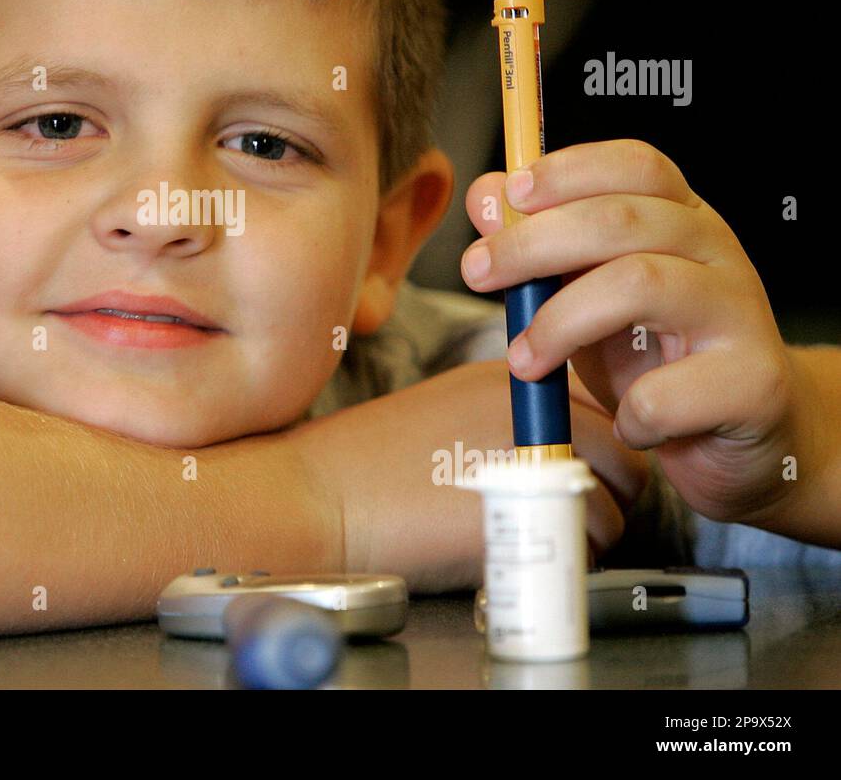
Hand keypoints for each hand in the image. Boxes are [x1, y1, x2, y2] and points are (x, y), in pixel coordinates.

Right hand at [284, 358, 649, 589]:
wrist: (316, 498)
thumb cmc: (364, 466)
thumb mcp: (439, 413)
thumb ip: (501, 419)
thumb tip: (555, 450)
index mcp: (505, 376)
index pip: (596, 401)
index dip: (597, 443)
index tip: (575, 472)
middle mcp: (528, 405)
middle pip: (619, 449)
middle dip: (607, 489)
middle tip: (565, 514)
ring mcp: (531, 452)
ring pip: (614, 499)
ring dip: (590, 527)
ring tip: (537, 538)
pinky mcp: (525, 506)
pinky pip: (587, 538)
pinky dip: (570, 557)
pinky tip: (522, 556)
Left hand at [461, 139, 798, 524]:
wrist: (743, 439)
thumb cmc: (657, 359)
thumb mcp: (587, 293)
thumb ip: (538, 245)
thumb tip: (487, 196)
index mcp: (681, 219)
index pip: (636, 166)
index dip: (570, 169)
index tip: (512, 191)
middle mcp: (717, 252)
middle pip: (621, 219)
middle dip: (532, 242)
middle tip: (476, 272)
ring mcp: (740, 313)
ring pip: (640, 284)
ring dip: (560, 323)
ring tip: (524, 362)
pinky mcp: (752, 383)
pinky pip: (667, 392)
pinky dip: (628, 412)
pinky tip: (626, 423)